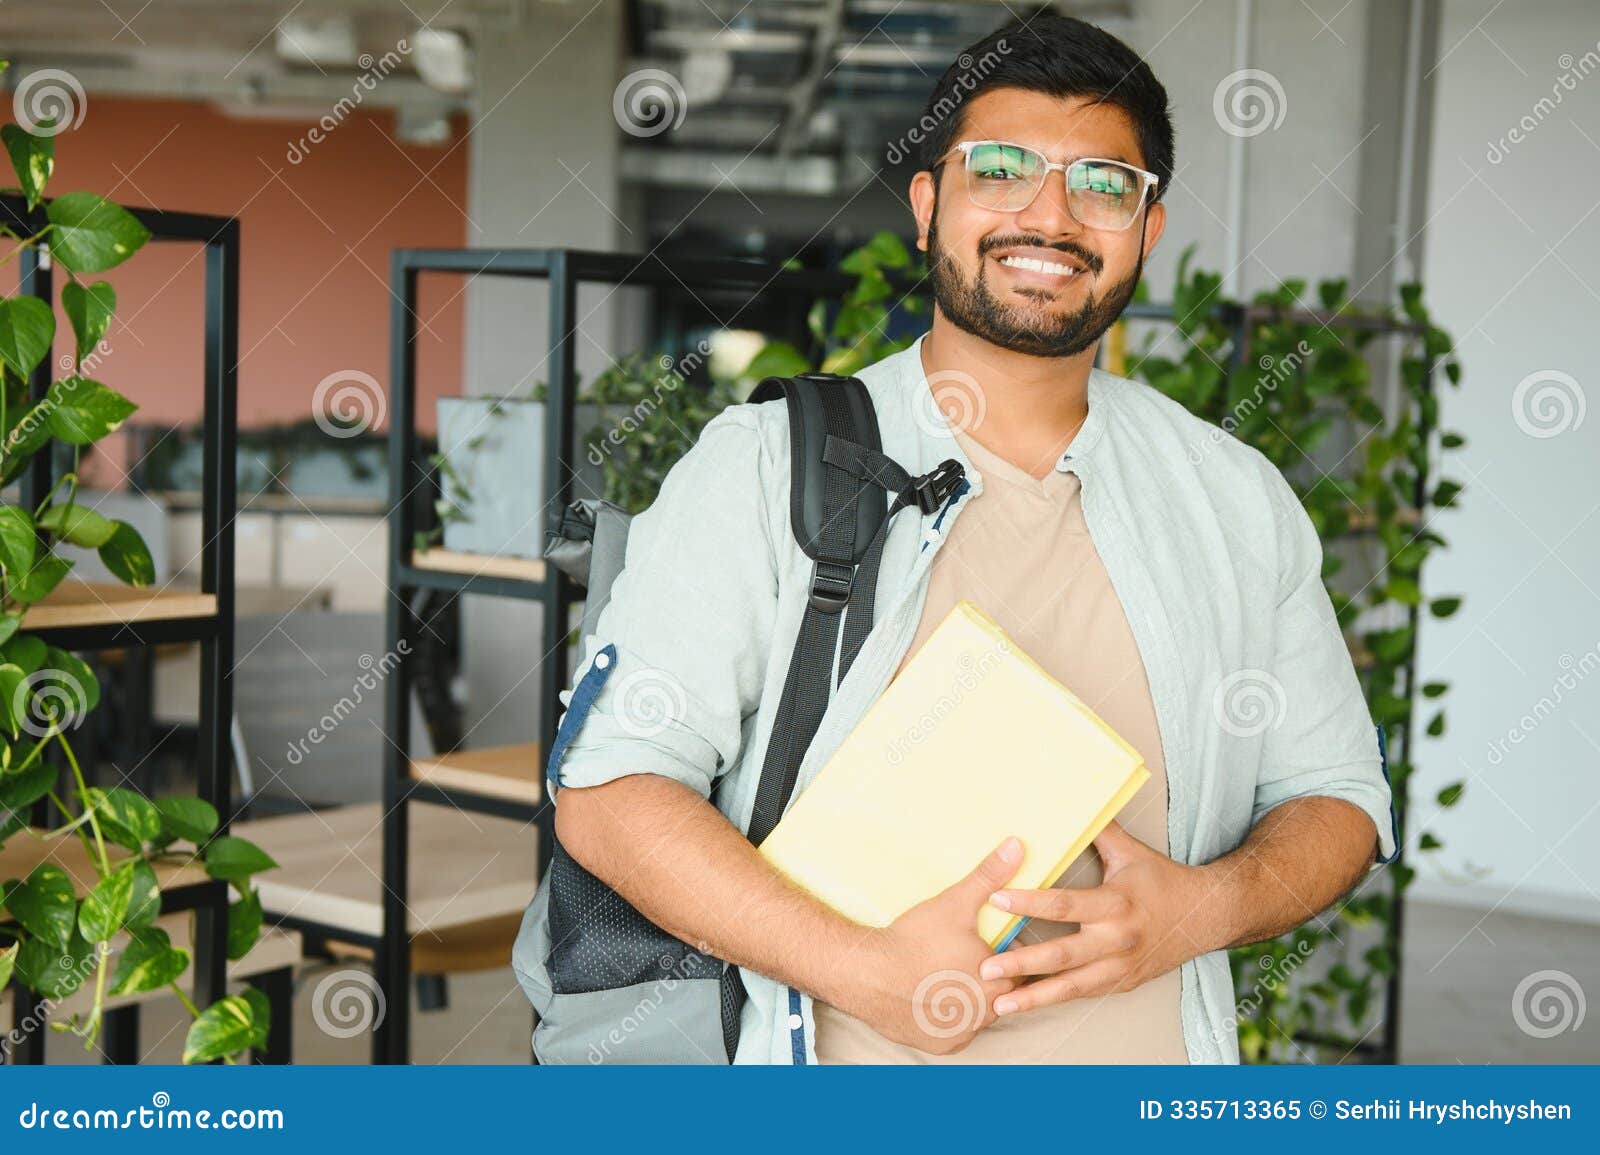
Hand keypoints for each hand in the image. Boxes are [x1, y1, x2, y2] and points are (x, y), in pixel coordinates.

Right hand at [844, 837, 1024, 1053]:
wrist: (867, 974)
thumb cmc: (914, 939)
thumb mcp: (955, 902)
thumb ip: (989, 876)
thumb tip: (1017, 846)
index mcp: (999, 978)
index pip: (1020, 967)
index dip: (1004, 953)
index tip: (983, 942)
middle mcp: (987, 1012)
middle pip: (1001, 992)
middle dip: (989, 976)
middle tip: (963, 956)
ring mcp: (964, 1031)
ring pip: (979, 1014)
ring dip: (971, 999)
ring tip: (949, 975)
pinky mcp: (941, 1045)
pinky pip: (956, 1032)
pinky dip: (950, 1018)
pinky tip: (936, 998)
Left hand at [976, 820, 1225, 1015]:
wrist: (1204, 918)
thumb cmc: (1161, 880)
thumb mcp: (1130, 852)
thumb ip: (1097, 830)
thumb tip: (1066, 797)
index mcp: (1116, 904)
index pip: (1065, 905)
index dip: (1029, 902)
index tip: (995, 898)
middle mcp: (1117, 940)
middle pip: (1063, 955)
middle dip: (1022, 962)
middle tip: (985, 967)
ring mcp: (1119, 968)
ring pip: (1071, 987)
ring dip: (1033, 996)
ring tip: (998, 1003)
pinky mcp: (1120, 984)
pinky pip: (1082, 994)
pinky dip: (1053, 999)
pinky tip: (1025, 1003)